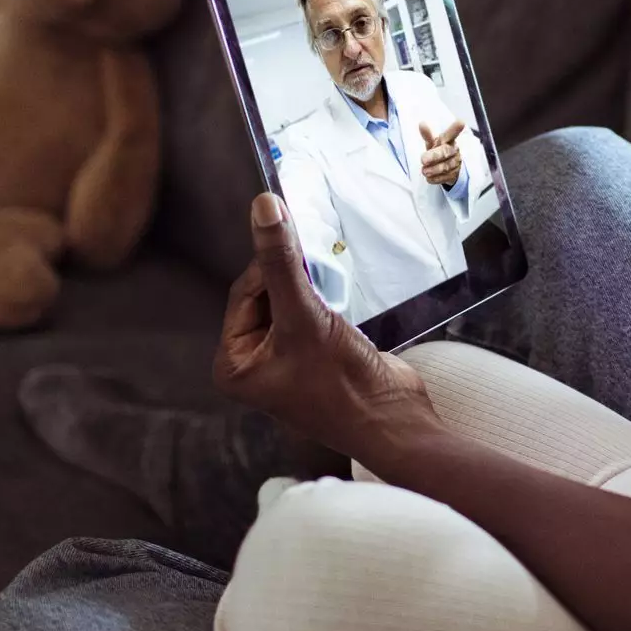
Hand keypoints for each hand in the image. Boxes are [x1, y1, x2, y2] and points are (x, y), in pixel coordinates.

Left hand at [216, 193, 435, 455]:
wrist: (396, 422)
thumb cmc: (343, 385)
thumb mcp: (306, 318)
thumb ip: (282, 263)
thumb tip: (263, 208)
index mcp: (234, 364)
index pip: (243, 293)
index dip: (270, 268)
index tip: (300, 250)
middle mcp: (254, 364)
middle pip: (266, 294)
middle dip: (292, 280)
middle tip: (320, 275)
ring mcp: (287, 361)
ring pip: (291, 301)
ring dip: (311, 288)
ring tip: (333, 294)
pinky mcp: (317, 356)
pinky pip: (313, 313)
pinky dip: (326, 301)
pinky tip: (343, 300)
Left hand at [418, 119, 465, 188]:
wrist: (447, 167)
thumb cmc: (439, 150)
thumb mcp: (433, 143)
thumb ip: (428, 135)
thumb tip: (422, 123)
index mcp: (449, 140)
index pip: (452, 133)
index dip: (455, 128)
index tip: (460, 122)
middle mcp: (454, 150)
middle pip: (446, 151)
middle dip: (434, 156)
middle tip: (423, 160)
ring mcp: (455, 163)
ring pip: (445, 166)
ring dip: (433, 169)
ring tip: (424, 171)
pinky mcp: (454, 175)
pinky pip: (445, 177)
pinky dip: (436, 178)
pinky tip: (429, 178)